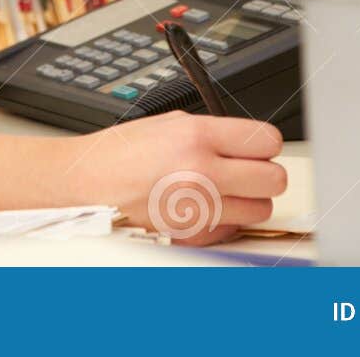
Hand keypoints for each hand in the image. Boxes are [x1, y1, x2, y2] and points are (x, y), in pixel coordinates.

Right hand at [60, 112, 286, 246]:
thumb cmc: (117, 155)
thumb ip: (212, 132)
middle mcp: (202, 172)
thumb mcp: (168, 124)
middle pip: (274, 179)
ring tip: (224, 192)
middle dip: (264, 176)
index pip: (267, 142)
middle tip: (248, 172)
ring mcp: (199, 208)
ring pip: (260, 210)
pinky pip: (233, 231)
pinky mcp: (192, 235)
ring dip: (248, 202)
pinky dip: (226, 222)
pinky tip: (204, 209)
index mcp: (197, 136)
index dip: (265, 146)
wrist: (84, 187)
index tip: (257, 149)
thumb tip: (245, 142)